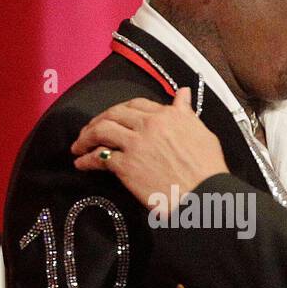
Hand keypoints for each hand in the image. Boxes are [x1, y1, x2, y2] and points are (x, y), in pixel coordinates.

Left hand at [72, 87, 229, 207]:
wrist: (203, 195)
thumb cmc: (208, 168)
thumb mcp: (201, 132)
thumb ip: (186, 112)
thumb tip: (183, 93)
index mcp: (167, 115)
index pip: (137, 103)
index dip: (121, 109)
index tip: (114, 117)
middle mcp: (149, 124)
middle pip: (114, 114)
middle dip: (98, 120)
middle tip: (89, 131)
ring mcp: (135, 144)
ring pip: (101, 131)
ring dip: (86, 137)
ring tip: (78, 146)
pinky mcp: (126, 166)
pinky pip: (99, 158)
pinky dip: (86, 160)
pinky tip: (81, 164)